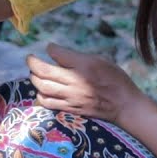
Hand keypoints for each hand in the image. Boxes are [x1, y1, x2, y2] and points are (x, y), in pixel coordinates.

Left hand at [26, 43, 148, 126]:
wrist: (125, 105)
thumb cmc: (116, 79)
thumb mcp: (101, 60)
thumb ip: (79, 57)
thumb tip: (58, 54)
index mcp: (84, 66)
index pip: (57, 54)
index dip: (50, 49)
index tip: (50, 48)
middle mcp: (75, 82)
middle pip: (44, 72)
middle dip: (33, 63)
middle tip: (31, 59)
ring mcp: (72, 97)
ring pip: (43, 88)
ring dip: (35, 79)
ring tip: (35, 74)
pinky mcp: (71, 109)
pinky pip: (49, 103)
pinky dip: (41, 95)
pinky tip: (42, 90)